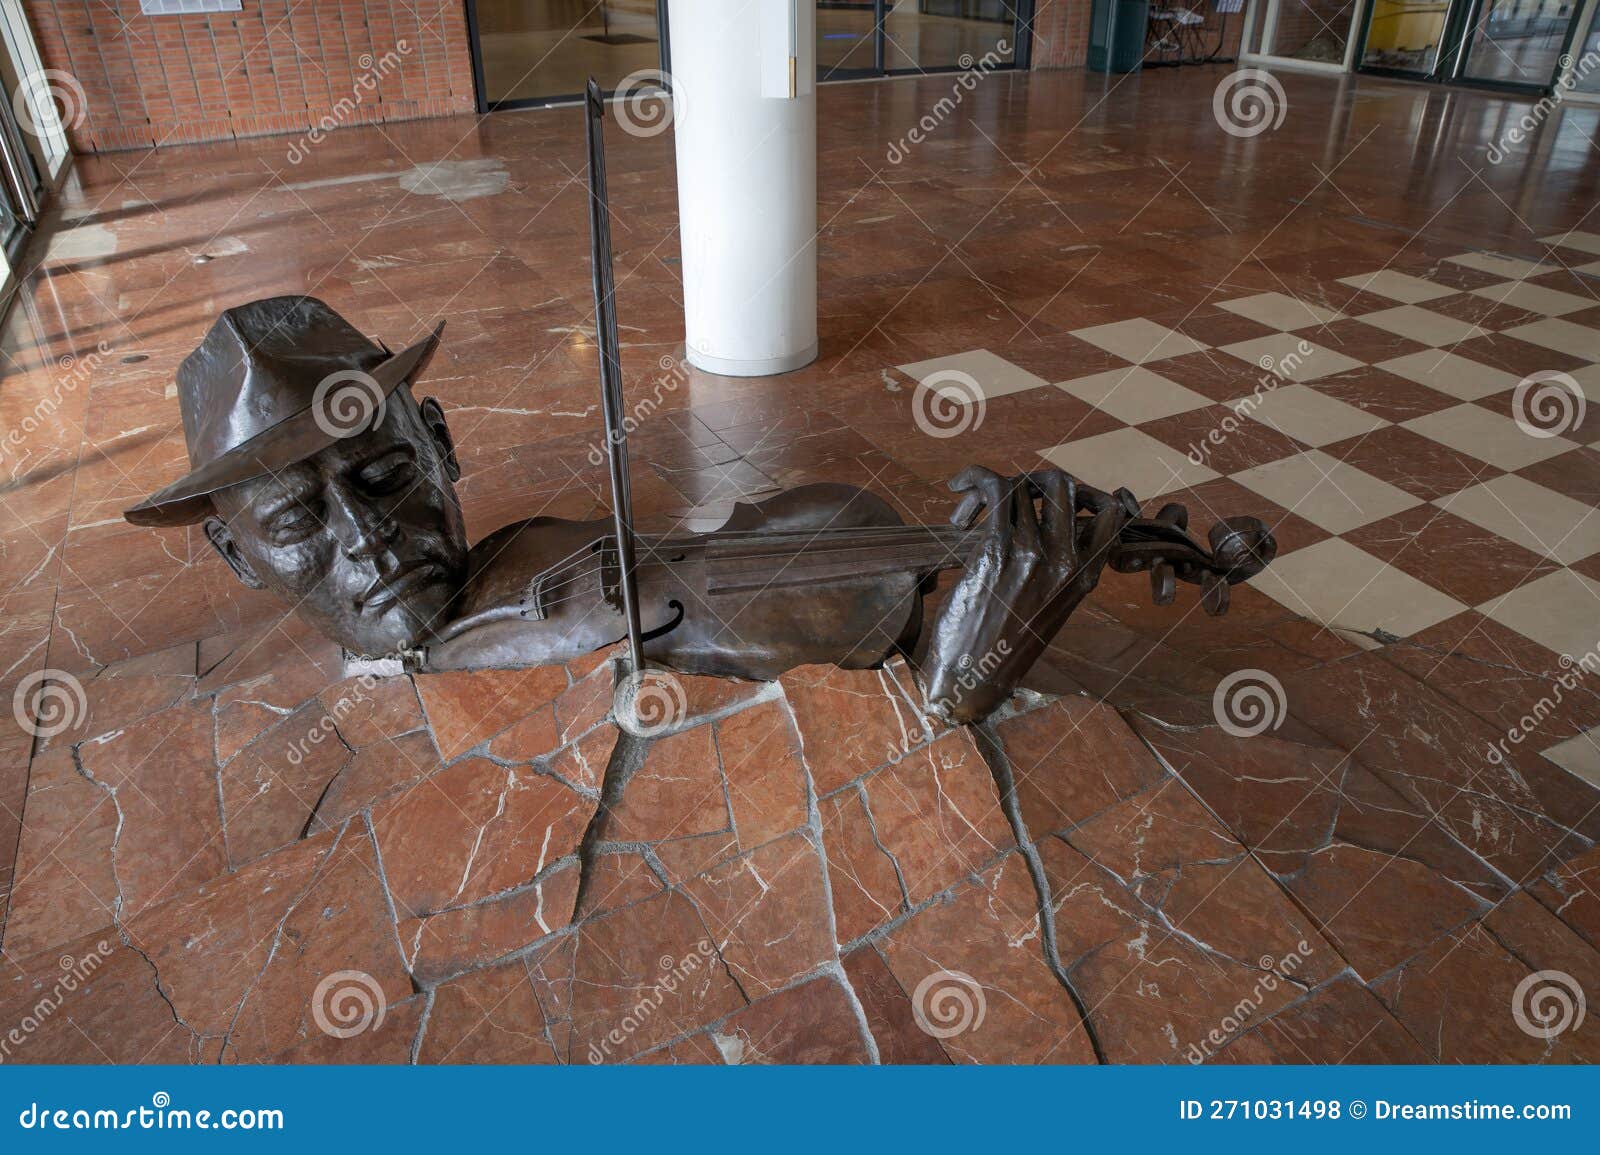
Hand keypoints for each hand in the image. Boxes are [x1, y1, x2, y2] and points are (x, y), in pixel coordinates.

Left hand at [918, 466, 1129, 724]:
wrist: (971, 677)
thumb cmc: (1000, 646)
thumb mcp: (1046, 607)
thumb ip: (1056, 568)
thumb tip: (1042, 527)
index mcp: (1086, 575)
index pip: (1111, 511)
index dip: (1085, 490)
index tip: (1050, 493)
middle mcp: (1067, 560)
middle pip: (1062, 485)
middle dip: (1029, 480)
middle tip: (1002, 500)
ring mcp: (1035, 552)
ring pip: (1022, 484)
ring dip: (991, 489)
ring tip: (967, 514)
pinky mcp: (998, 547)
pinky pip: (994, 487)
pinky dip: (975, 477)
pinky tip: (958, 485)